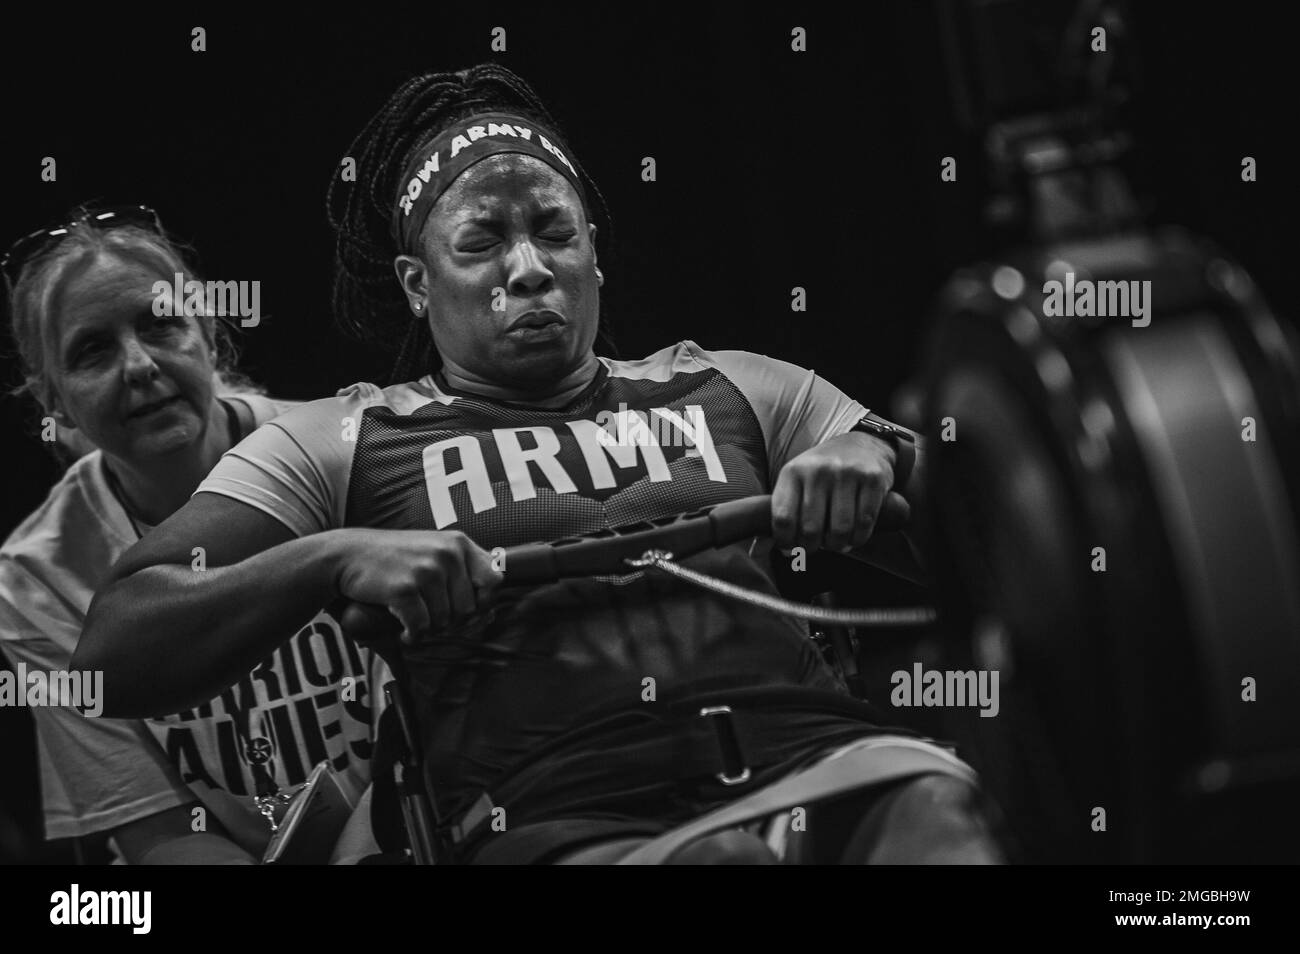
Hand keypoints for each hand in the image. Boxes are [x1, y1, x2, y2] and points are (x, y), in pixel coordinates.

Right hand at [332, 529, 502, 644]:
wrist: (347, 555)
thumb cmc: (394, 559)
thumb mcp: (434, 552)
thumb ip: (463, 574)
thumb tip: (491, 615)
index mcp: (459, 543)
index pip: (495, 580)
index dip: (483, 602)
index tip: (462, 608)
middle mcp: (447, 554)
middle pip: (469, 609)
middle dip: (449, 621)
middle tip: (428, 615)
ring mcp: (426, 570)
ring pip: (444, 622)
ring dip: (427, 628)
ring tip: (411, 617)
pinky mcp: (405, 589)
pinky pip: (421, 628)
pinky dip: (411, 635)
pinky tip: (401, 628)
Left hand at [771, 431, 903, 552]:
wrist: (863, 444)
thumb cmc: (823, 473)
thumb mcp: (797, 481)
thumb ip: (784, 512)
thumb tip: (775, 551)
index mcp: (793, 472)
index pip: (783, 519)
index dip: (786, 542)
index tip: (792, 548)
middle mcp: (818, 470)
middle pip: (811, 529)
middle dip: (813, 547)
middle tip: (817, 546)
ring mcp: (846, 473)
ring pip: (840, 530)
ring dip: (838, 545)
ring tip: (837, 542)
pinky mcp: (872, 479)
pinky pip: (865, 523)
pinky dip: (859, 538)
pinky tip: (854, 535)